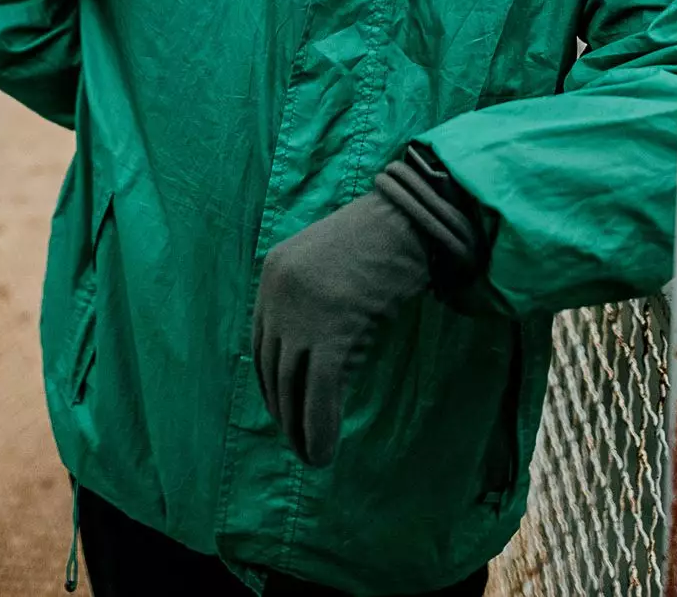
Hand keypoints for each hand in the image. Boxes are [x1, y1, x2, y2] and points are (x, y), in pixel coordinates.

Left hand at [252, 188, 431, 466]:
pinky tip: (325, 453)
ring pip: (293, 386)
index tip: (283, 410)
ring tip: (311, 456)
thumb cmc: (385, 241)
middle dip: (283, 411)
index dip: (271, 384)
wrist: (414, 221)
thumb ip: (312, 301)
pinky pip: (320, 392)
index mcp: (273, 273)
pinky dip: (320, 428)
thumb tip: (310, 356)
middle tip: (297, 441)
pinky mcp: (333, 332)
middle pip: (272, 368)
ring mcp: (303, 313)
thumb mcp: (333, 266)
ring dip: (300, 429)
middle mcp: (278, 293)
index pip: (262, 343)